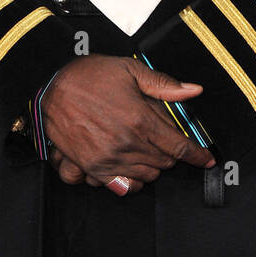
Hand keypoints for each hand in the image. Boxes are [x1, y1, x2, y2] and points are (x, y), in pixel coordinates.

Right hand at [41, 53, 213, 194]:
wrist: (49, 88)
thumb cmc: (88, 76)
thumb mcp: (129, 70)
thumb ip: (163, 84)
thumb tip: (193, 91)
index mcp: (139, 119)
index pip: (179, 146)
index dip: (196, 155)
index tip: (205, 159)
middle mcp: (126, 144)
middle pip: (164, 163)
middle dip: (171, 155)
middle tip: (166, 141)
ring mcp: (108, 159)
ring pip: (145, 176)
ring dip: (152, 166)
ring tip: (147, 150)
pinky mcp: (91, 167)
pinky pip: (119, 186)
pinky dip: (130, 181)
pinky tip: (131, 169)